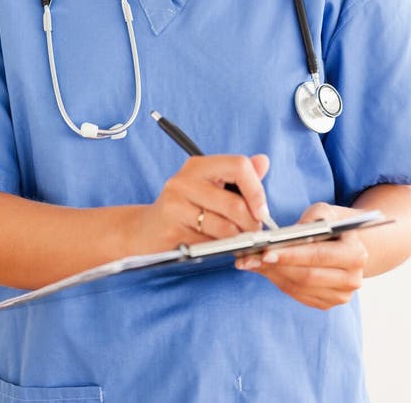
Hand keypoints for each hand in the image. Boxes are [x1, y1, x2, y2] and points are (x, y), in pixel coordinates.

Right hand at [137, 153, 270, 251]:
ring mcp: (176, 204)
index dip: (257, 190)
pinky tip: (217, 248)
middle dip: (251, 225)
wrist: (146, 230)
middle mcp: (185, 180)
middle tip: (254, 234)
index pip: (239, 166)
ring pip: (225, 228)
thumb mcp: (210, 187)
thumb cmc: (185, 209)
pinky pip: (209, 244)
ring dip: (238, 241)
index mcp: (199, 165)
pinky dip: (219, 250)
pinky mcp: (171, 228)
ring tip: (238, 243)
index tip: (262, 211)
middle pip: (235, 204)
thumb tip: (264, 161)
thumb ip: (239, 176)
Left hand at [235, 201, 368, 310]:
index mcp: (356, 254)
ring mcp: (340, 295)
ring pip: (298, 287)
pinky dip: (277, 281)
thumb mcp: (323, 212)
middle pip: (306, 276)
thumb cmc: (331, 224)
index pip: (318, 256)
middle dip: (275, 266)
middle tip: (248, 257)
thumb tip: (279, 238)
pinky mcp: (327, 303)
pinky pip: (297, 294)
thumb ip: (306, 221)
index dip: (290, 255)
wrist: (349, 243)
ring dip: (271, 274)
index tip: (265, 251)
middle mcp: (352, 279)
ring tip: (248, 261)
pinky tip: (262, 268)